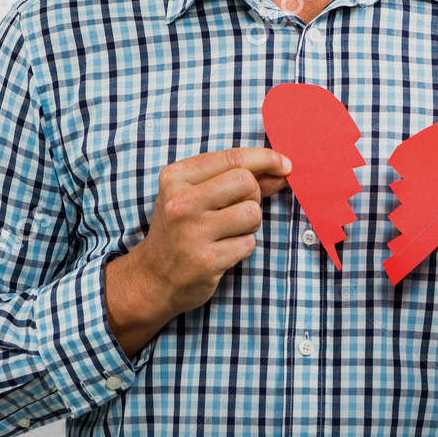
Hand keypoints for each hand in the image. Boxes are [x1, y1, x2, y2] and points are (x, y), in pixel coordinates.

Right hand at [105, 147, 291, 354]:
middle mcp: (181, 202)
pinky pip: (248, 243)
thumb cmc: (181, 229)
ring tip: (227, 232)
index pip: (232, 158)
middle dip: (253, 196)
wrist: (153, 278)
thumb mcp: (196, 195)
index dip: (266, 158)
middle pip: (246, 182)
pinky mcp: (206, 260)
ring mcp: (192, 232)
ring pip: (252, 213)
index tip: (284, 164)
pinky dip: (242, 247)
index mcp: (176, 178)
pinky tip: (221, 251)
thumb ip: (236, 178)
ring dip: (249, 224)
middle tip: (237, 209)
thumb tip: (282, 170)